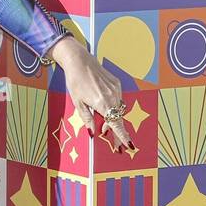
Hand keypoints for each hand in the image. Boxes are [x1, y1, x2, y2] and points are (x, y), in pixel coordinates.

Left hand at [49, 36, 135, 151]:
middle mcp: (112, 96)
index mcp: (102, 103)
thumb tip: (92, 133)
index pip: (116, 124)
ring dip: (113, 118)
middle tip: (114, 143)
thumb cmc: (75, 81)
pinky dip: (113, 106)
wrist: (79, 60)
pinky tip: (104, 107)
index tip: (130, 145)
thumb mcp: (78, 103)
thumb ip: (87, 119)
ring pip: (119, 109)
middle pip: (119, 118)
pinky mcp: (117, 83)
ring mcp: (116, 89)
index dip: (123, 136)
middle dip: (117, 131)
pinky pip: (118, 99)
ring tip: (104, 125)